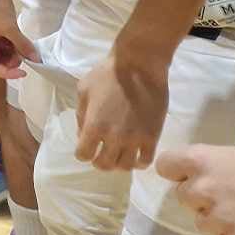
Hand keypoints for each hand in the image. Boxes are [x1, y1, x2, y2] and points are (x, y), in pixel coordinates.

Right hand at [0, 0, 37, 80]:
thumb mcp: (9, 27)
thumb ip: (22, 45)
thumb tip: (36, 60)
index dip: (8, 72)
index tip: (24, 72)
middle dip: (12, 60)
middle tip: (26, 54)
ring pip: (4, 50)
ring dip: (15, 51)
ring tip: (26, 46)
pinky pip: (7, 40)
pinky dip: (16, 42)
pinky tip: (23, 39)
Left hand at [75, 51, 169, 170]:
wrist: (139, 67)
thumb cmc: (107, 74)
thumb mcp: (83, 90)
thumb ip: (81, 115)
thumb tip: (83, 134)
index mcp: (93, 126)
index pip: (83, 155)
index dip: (83, 153)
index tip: (85, 148)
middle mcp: (113, 137)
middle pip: (104, 165)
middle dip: (99, 161)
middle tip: (101, 153)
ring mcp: (135, 139)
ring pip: (126, 167)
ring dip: (119, 163)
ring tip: (118, 154)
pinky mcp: (152, 138)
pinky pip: (146, 161)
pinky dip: (139, 162)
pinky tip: (136, 154)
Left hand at [157, 145, 234, 234]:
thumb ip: (209, 168)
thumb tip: (189, 177)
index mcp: (201, 160)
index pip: (166, 166)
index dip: (177, 173)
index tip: (187, 177)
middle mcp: (202, 189)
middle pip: (184, 197)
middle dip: (202, 199)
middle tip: (230, 198)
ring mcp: (217, 219)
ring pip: (203, 223)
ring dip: (219, 222)